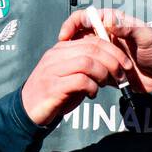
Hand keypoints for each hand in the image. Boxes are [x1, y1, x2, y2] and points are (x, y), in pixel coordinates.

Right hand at [19, 37, 134, 125]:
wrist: (27, 111)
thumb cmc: (53, 94)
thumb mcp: (70, 75)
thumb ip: (85, 67)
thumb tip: (108, 65)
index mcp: (61, 49)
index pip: (92, 40)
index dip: (113, 49)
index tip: (124, 63)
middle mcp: (55, 56)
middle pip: (92, 49)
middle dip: (113, 61)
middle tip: (121, 75)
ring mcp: (52, 70)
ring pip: (86, 62)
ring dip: (103, 74)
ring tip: (106, 84)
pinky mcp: (52, 87)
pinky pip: (79, 81)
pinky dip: (92, 87)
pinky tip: (92, 94)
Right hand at [57, 8, 151, 92]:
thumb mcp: (148, 38)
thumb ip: (130, 28)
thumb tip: (109, 22)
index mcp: (114, 22)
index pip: (86, 17)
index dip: (72, 24)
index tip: (65, 36)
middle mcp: (106, 35)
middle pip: (80, 35)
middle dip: (75, 46)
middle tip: (71, 55)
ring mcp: (104, 53)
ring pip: (83, 54)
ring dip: (82, 61)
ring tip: (85, 70)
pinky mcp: (105, 69)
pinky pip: (90, 69)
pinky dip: (86, 74)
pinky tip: (88, 79)